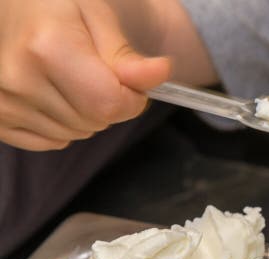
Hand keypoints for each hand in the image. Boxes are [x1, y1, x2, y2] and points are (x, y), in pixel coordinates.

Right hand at [0, 0, 170, 149]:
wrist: (6, 10)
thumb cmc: (50, 7)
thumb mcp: (94, 17)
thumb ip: (126, 56)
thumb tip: (160, 74)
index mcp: (47, 49)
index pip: (110, 104)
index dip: (131, 98)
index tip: (128, 80)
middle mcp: (19, 80)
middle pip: (94, 122)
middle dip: (107, 103)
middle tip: (89, 70)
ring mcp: (3, 103)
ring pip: (75, 135)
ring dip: (84, 115)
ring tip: (65, 78)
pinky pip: (50, 142)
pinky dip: (60, 125)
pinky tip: (50, 95)